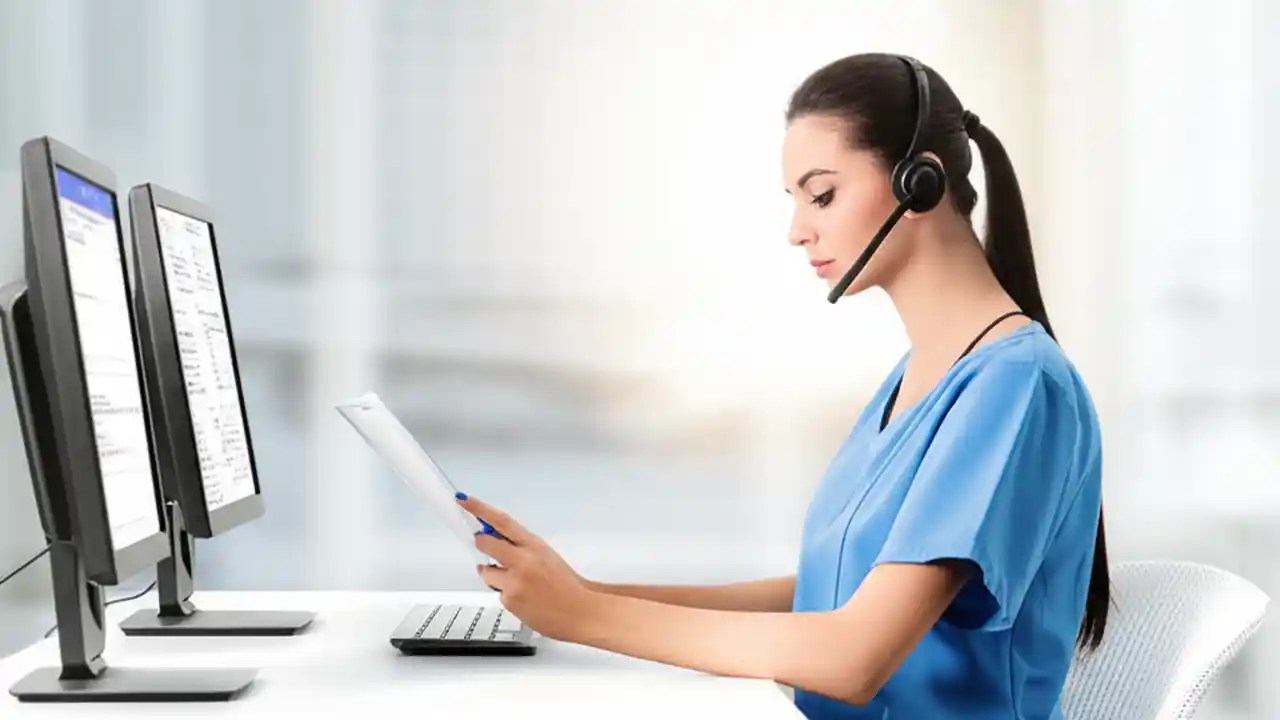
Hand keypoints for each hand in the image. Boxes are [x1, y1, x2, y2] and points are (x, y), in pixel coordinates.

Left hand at [455, 493, 599, 641]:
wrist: (580, 612)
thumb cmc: (567, 585)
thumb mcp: (547, 556)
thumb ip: (522, 546)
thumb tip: (498, 538)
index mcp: (534, 545)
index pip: (502, 521)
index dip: (480, 509)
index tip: (464, 501)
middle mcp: (522, 560)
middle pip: (485, 543)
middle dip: (481, 543)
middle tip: (485, 545)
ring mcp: (514, 581)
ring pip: (486, 571)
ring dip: (494, 575)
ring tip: (518, 583)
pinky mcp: (509, 600)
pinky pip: (497, 592)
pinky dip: (506, 593)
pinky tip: (524, 598)